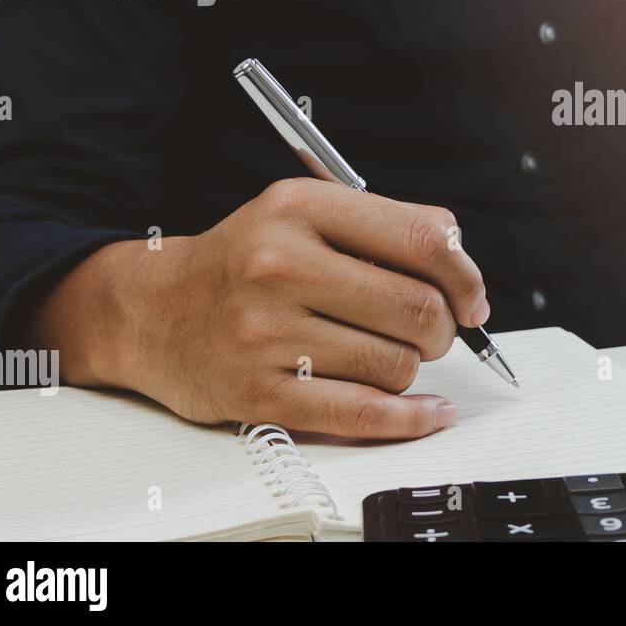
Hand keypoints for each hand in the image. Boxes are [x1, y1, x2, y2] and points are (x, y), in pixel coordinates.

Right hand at [33, 178, 488, 438]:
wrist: (153, 311)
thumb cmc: (246, 260)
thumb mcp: (306, 212)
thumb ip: (387, 224)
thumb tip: (462, 262)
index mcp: (301, 208)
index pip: (422, 240)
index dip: (465, 275)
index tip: (472, 298)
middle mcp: (280, 265)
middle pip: (418, 309)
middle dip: (443, 328)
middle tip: (432, 332)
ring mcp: (266, 332)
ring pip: (396, 364)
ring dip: (409, 367)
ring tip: (383, 353)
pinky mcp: (257, 392)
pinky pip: (362, 413)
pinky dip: (410, 418)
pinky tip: (427, 411)